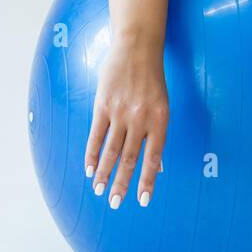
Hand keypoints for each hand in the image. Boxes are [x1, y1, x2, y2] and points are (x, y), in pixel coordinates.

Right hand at [84, 39, 168, 208]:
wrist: (137, 48)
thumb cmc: (152, 79)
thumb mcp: (162, 105)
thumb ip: (157, 134)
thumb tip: (158, 165)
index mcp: (160, 120)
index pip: (153, 158)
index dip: (148, 180)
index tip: (142, 200)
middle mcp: (141, 119)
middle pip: (130, 158)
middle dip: (122, 184)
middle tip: (115, 204)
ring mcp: (120, 113)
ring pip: (111, 151)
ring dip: (103, 174)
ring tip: (99, 191)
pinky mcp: (103, 106)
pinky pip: (96, 135)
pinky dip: (91, 154)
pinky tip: (88, 169)